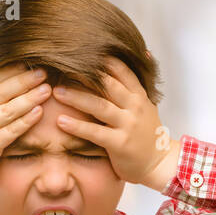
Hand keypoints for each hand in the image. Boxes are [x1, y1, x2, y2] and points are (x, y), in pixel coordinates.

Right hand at [0, 63, 51, 200]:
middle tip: (43, 72)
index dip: (10, 71)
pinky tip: (39, 112)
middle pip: (0, 92)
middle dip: (23, 81)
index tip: (29, 62)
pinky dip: (25, 121)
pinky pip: (10, 132)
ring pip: (7, 110)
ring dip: (29, 98)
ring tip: (47, 90)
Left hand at [51, 58, 179, 189]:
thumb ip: (139, 82)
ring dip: (76, 97)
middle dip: (83, 75)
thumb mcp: (148, 104)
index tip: (80, 52)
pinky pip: (95, 132)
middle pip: (107, 84)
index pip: (120, 70)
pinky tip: (61, 121)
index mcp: (139, 95)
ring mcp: (128, 125)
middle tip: (61, 67)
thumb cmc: (147, 133)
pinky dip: (77, 126)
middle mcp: (135, 107)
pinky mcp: (120, 144)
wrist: (159, 163)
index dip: (101, 60)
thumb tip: (143, 51)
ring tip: (57, 92)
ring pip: (99, 106)